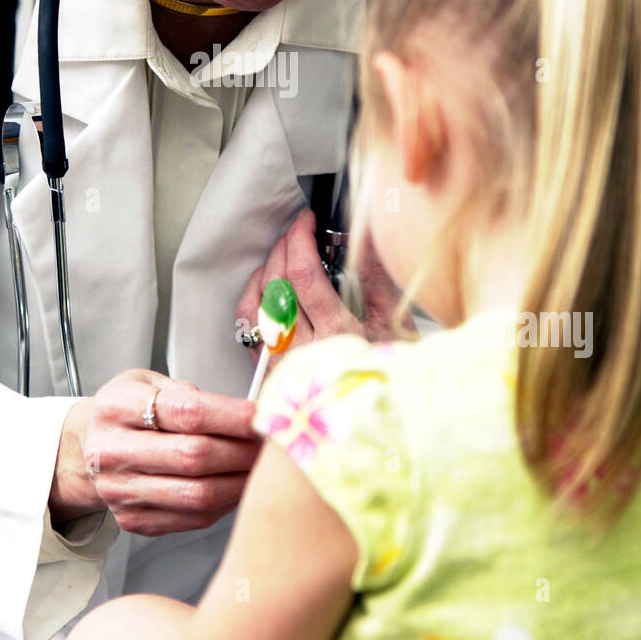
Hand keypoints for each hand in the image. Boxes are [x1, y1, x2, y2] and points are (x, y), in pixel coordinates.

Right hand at [49, 370, 260, 535]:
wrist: (86, 448)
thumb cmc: (128, 410)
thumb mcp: (148, 382)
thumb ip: (189, 394)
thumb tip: (246, 414)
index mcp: (116, 406)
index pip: (187, 412)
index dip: (233, 416)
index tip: (265, 416)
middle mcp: (111, 451)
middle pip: (195, 456)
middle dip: (243, 451)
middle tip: (271, 444)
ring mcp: (120, 490)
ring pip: (198, 494)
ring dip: (241, 482)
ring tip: (261, 468)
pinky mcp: (133, 519)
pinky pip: (192, 518)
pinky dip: (225, 504)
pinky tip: (237, 487)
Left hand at [236, 208, 408, 364]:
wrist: (373, 419)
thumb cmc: (387, 373)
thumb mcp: (393, 323)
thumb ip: (377, 276)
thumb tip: (365, 235)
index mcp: (336, 335)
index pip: (305, 274)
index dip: (301, 239)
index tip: (308, 221)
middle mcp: (302, 350)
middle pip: (277, 283)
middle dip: (284, 247)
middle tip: (298, 232)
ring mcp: (279, 362)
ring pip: (256, 301)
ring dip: (267, 269)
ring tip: (284, 255)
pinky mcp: (267, 371)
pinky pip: (247, 324)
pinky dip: (254, 296)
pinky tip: (269, 286)